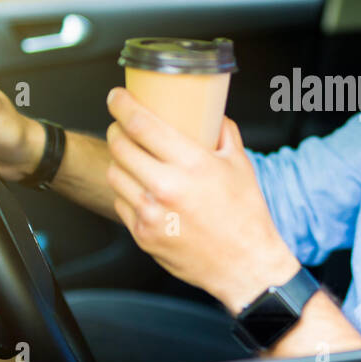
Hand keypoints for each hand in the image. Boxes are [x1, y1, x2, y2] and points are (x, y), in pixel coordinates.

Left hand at [105, 87, 299, 312]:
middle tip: (122, 125)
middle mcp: (166, 187)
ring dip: (119, 159)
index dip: (122, 105)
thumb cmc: (245, 215)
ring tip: (131, 156)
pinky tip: (140, 186)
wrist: (244, 265)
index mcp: (191, 164)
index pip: (142, 124)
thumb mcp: (240, 165)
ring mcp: (151, 213)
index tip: (117, 97)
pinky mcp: (142, 234)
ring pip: (115, 173)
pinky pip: (120, 201)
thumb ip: (224, 133)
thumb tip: (212, 114)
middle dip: (116, 129)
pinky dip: (126, 189)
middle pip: (120, 146)